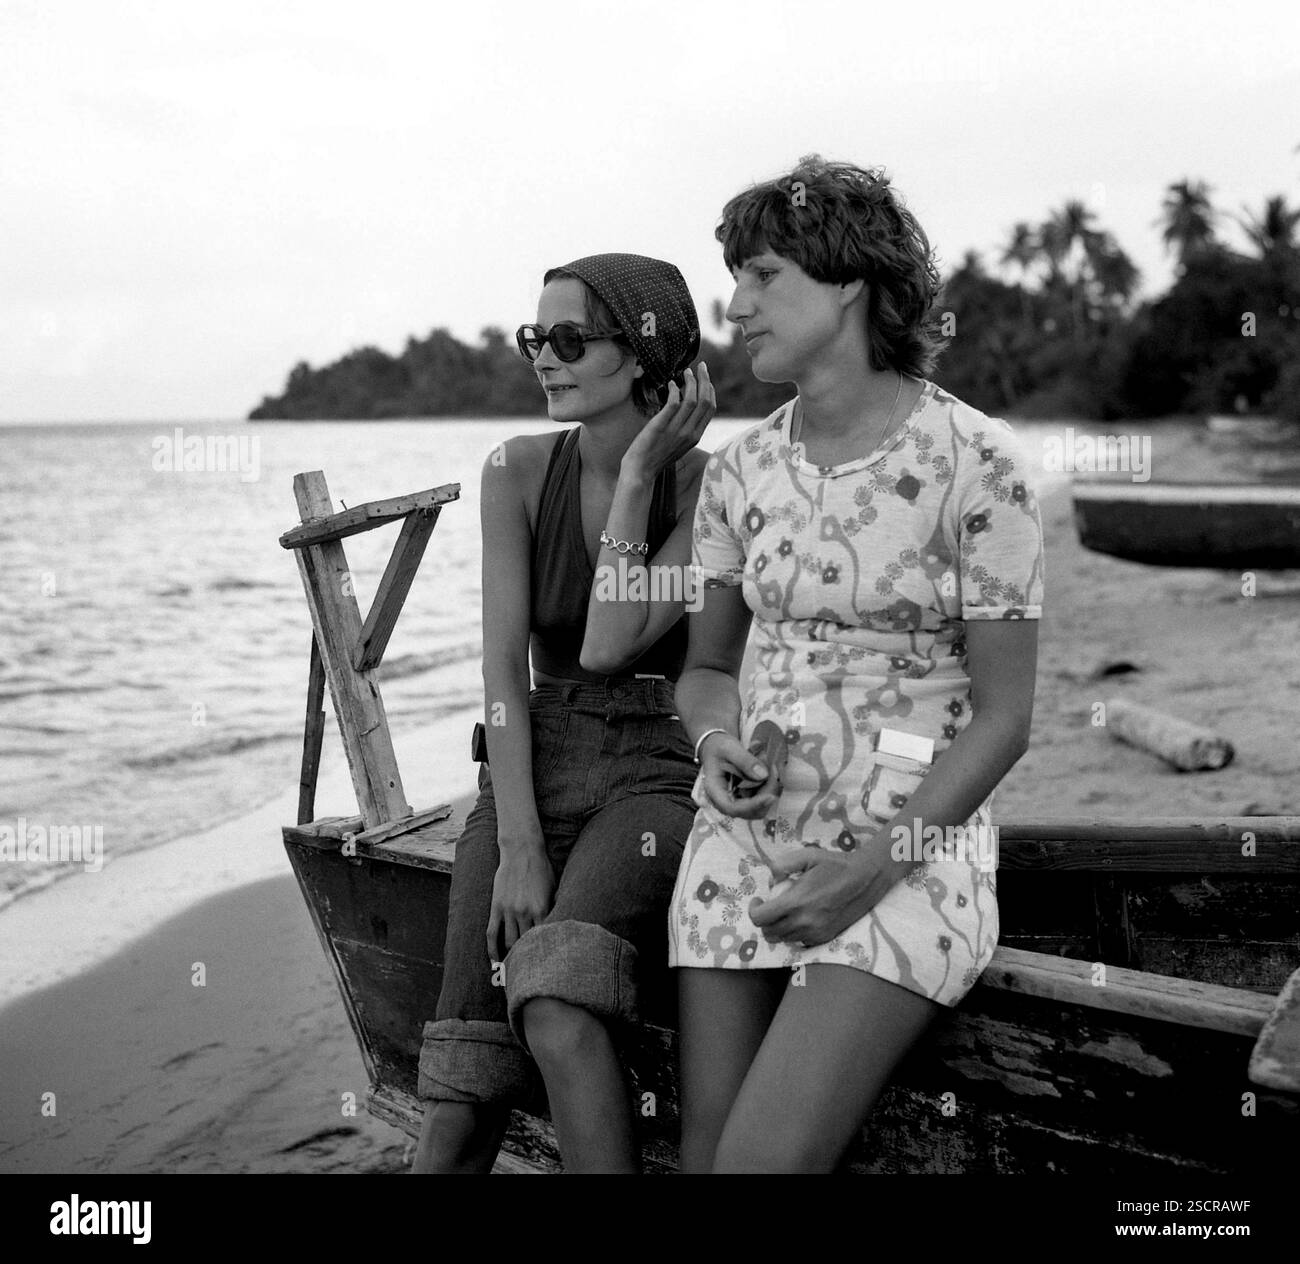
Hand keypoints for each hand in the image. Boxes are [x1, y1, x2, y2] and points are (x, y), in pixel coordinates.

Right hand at [486, 843, 554, 962]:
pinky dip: (492, 950)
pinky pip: (492, 933)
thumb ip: (557, 907)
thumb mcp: (555, 888)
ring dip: (512, 958)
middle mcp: (525, 912)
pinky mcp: (496, 907)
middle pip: (527, 945)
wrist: (522, 850)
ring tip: (515, 971)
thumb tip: (563, 927)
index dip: (546, 955)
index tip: (549, 968)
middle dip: (529, 960)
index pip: (545, 939)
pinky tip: (494, 962)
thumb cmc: (541, 869)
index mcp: (542, 908)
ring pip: (509, 942)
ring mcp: (509, 910)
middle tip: (532, 975)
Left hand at [621, 363, 714, 482]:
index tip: (705, 377)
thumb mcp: (678, 445)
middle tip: (700, 366)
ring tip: (685, 372)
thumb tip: (686, 409)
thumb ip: (685, 429)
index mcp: (695, 436)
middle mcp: (689, 432)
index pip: (710, 408)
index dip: (710, 390)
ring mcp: (675, 430)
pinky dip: (673, 390)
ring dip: (690, 382)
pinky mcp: (660, 426)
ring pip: (691, 400)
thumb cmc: (656, 457)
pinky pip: (673, 404)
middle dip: (704, 380)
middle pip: (705, 401)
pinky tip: (670, 384)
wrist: (641, 471)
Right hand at [697, 730, 779, 819]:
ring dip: (770, 792)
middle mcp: (724, 801)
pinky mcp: (745, 798)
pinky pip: (761, 800)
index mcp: (714, 790)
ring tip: (773, 769)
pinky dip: (769, 789)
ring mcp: (736, 801)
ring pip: (758, 808)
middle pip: (748, 811)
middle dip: (766, 796)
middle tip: (774, 772)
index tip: (770, 796)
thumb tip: (763, 775)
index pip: (732, 808)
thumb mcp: (729, 748)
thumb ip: (744, 760)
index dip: (752, 806)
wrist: (717, 748)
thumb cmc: (719, 748)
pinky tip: (771, 773)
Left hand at [748, 844, 910, 946]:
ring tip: (787, 911)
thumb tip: (771, 880)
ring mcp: (816, 933)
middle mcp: (804, 922)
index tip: (758, 900)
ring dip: (779, 927)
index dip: (754, 910)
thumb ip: (782, 864)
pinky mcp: (825, 938)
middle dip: (765, 920)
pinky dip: (795, 932)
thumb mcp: (807, 854)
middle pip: (769, 933)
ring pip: (784, 939)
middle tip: (770, 906)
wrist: (866, 878)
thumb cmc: (835, 864)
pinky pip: (800, 941)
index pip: (760, 919)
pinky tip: (802, 917)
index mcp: (796, 902)